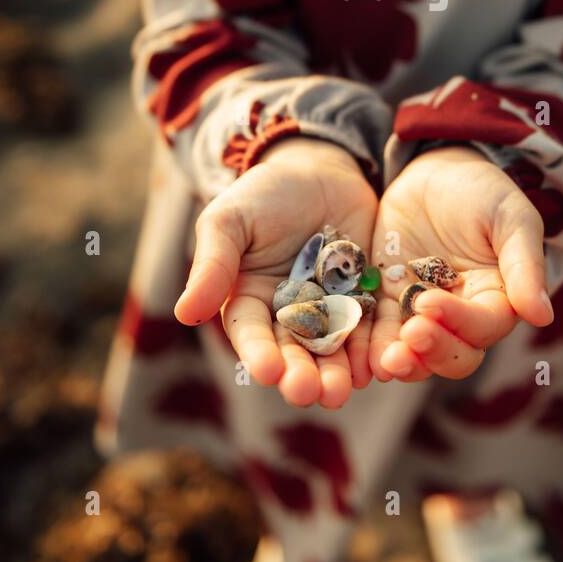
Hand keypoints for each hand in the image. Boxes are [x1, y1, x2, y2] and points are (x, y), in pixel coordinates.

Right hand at [175, 137, 377, 408]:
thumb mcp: (230, 220)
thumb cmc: (264, 192)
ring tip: (341, 391)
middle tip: (309, 393)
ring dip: (337, 373)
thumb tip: (183, 314)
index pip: (252, 334)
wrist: (318, 168)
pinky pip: (371, 327)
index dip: (259, 354)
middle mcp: (289, 315)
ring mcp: (330, 310)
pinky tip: (378, 365)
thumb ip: (213, 264)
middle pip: (294, 352)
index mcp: (249, 301)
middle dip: (300, 375)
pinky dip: (374, 348)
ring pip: (333, 349)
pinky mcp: (366, 299)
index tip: (269, 372)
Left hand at [367, 146, 552, 382]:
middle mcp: (461, 314)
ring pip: (416, 353)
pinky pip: (379, 332)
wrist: (436, 169)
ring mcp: (421, 310)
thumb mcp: (510, 217)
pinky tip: (359, 352)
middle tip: (409, 336)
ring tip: (385, 360)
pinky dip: (371, 347)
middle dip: (432, 352)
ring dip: (402, 361)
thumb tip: (542, 316)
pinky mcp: (387, 301)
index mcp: (497, 298)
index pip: (484, 327)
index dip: (459, 323)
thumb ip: (524, 265)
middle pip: (454, 354)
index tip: (430, 303)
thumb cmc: (482, 189)